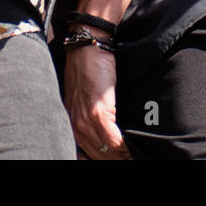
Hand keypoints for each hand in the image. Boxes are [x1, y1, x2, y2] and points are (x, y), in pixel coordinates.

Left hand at [64, 38, 130, 158]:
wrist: (88, 47)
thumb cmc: (88, 68)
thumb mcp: (81, 94)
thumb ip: (88, 113)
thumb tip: (103, 128)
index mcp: (71, 121)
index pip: (85, 153)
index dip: (103, 157)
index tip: (116, 157)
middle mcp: (76, 125)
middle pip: (97, 155)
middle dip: (113, 158)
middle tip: (129, 158)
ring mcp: (86, 120)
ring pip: (106, 152)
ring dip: (121, 156)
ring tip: (134, 156)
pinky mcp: (99, 112)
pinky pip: (114, 141)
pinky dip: (124, 148)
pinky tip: (132, 149)